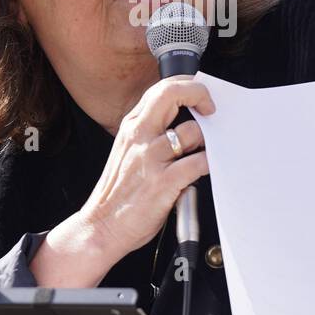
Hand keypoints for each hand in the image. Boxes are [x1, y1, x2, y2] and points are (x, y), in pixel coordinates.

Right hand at [80, 76, 213, 259]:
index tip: (200, 96)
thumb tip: (185, 124)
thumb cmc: (118, 193)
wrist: (102, 227)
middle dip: (198, 94)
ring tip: (203, 153)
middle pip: (172, 95)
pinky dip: (209, 165)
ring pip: (193, 132)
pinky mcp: (163, 181)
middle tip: (211, 109)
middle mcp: (140, 137)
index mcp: (131, 127)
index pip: (161, 89)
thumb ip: (151, 134)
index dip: (186, 87)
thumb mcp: (128, 152)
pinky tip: (206, 170)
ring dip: (206, 142)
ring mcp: (151, 158)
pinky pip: (198, 163)